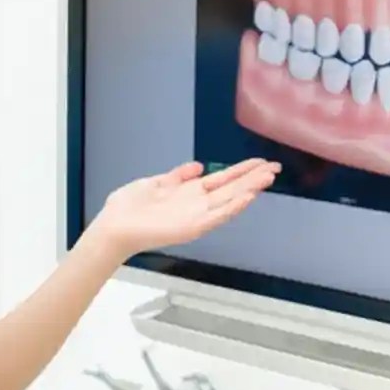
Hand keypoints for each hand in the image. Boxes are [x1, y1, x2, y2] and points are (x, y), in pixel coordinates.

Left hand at [88, 158, 279, 259]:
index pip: (222, 179)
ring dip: (249, 190)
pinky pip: (216, 217)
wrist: (114, 226)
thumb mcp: (155, 183)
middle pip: (231, 188)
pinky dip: (233, 207)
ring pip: (229, 201)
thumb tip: (198, 166)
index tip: (261, 162)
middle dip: (253, 178)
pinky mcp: (191, 228)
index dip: (242, 170)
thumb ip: (177, 176)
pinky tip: (247, 197)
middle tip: (275, 167)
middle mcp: (197, 204)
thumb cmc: (129, 207)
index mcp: (189, 192)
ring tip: (268, 178)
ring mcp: (196, 216)